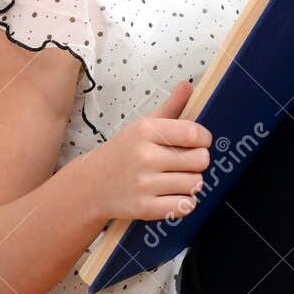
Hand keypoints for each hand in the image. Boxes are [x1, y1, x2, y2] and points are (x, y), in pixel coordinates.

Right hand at [85, 79, 212, 221]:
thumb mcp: (143, 126)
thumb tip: (188, 85)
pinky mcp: (144, 208)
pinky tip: (172, 196)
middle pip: (201, 160)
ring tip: (175, 179)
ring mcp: (144, 184)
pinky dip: (184, 203)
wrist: (90, 186)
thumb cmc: (123, 153)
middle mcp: (145, 157)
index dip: (203, 139)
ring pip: (196, 183)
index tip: (197, 142)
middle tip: (182, 163)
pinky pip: (186, 206)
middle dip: (197, 162)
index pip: (195, 133)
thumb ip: (171, 107)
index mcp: (146, 131)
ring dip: (191, 183)